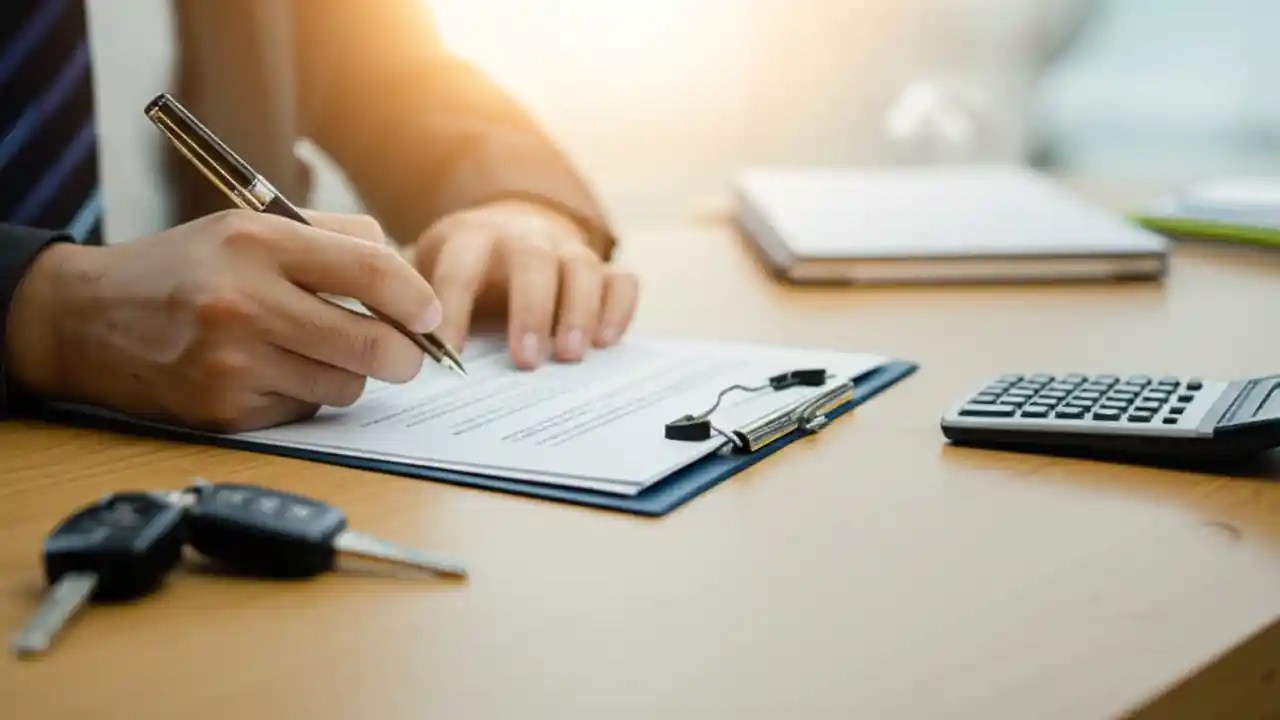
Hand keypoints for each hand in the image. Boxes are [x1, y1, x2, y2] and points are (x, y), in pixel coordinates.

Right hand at [6, 210, 439, 431]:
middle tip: (406, 354)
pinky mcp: (224, 411)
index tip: (431, 315)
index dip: (416, 298)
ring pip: (346, 384)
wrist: (88, 317)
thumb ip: (336, 240)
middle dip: (405, 355)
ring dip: (348, 373)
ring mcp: (232, 362)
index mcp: (257, 242)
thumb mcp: (251, 225)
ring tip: (312, 349)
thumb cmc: (186, 267)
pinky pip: (304, 408)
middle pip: (372, 344)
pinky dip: (303, 393)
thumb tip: (411, 281)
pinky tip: (268, 371)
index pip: (370, 272)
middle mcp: (244, 302)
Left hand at [413, 199, 638, 368]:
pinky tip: (606, 342)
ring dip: (579, 311)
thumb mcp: (429, 270)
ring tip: (570, 355)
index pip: (461, 268)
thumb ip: (408, 298)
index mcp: (472, 238)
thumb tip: (381, 340)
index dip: (453, 308)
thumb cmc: (464, 267)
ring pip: (583, 267)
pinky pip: (621, 281)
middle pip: (533, 262)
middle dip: (531, 310)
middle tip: (526, 361)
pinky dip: (619, 308)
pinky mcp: (601, 268)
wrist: (513, 228)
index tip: (448, 355)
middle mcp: (524, 237)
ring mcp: (567, 250)